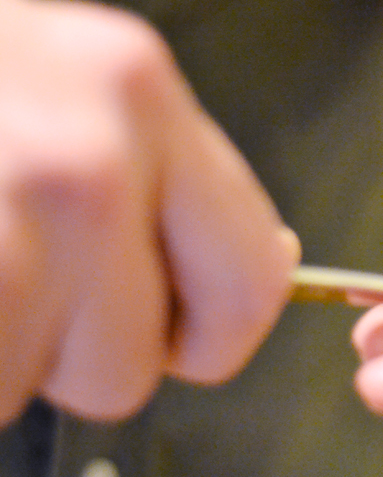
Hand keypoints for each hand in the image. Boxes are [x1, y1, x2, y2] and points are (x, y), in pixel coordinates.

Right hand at [0, 0, 298, 425]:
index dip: (209, 337)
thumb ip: (174, 181)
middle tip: (10, 269)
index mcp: (138, 95)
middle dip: (67, 351)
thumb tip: (264, 264)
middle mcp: (80, 157)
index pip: (251, 286)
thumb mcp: (80, 86)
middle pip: (128, 370)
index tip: (171, 334)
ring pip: (27, 391)